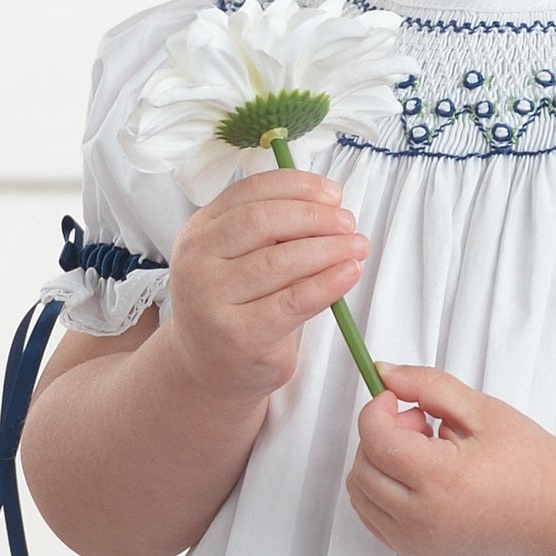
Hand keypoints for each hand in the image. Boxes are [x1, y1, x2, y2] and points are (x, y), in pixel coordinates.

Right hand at [159, 166, 366, 403]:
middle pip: (263, 221)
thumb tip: (329, 206)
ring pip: (279, 261)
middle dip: (315, 217)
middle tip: (348, 223)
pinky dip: (326, 284)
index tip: (331, 193)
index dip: (296, 186)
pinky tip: (348, 273)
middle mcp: (198, 261)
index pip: (249, 192)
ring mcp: (213, 299)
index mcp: (199, 232)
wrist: (206, 369)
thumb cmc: (233, 308)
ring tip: (357, 247)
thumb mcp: (238, 259)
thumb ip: (270, 232)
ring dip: (328, 249)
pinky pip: (292, 302)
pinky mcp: (239, 335)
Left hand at [347, 363, 555, 555]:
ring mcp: (415, 541)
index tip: (398, 398)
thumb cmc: (526, 462)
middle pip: (363, 465)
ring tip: (424, 454)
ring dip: (379, 463)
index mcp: (442, 480)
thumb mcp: (482, 410)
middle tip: (423, 425)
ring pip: (360, 491)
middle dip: (382, 435)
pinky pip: (371, 515)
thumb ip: (429, 386)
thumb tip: (384, 373)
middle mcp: (422, 518)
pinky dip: (381, 489)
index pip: (376, 439)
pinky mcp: (414, 551)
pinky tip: (417, 477)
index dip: (379, 409)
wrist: (551, 512)